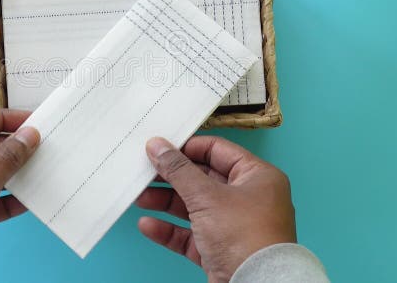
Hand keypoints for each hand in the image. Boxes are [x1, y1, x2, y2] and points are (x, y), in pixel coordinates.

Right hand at [137, 136, 295, 282]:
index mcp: (256, 177)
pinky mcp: (221, 250)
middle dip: (172, 178)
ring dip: (166, 202)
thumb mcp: (207, 196)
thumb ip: (179, 170)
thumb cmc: (246, 238)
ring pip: (194, 207)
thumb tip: (159, 146)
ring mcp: (234, 226)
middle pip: (203, 179)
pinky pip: (191, 235)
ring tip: (140, 197)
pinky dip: (170, 229)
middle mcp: (248, 199)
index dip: (187, 148)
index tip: (161, 147)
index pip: (218, 151)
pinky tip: (148, 225)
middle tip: (145, 171)